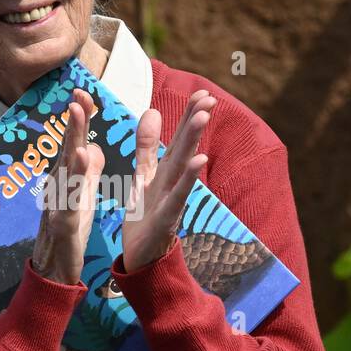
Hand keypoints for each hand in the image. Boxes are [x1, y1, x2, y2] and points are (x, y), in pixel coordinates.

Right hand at [31, 89, 104, 284]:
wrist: (56, 270)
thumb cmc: (69, 231)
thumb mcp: (81, 195)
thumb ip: (86, 170)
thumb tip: (90, 146)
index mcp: (68, 178)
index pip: (74, 142)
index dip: (80, 119)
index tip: (84, 91)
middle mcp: (59, 186)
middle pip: (67, 149)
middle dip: (73, 122)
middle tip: (78, 95)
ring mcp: (57, 203)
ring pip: (65, 170)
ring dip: (71, 143)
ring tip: (78, 116)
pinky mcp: (62, 224)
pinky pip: (68, 201)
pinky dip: (73, 183)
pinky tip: (79, 163)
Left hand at [121, 89, 214, 272]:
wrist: (140, 259)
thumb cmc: (145, 217)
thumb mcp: (143, 176)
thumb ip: (147, 146)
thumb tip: (152, 110)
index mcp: (165, 171)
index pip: (179, 138)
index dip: (189, 115)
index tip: (203, 91)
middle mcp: (172, 183)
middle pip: (185, 148)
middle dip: (195, 122)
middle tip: (209, 97)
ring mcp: (171, 200)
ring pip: (182, 167)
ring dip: (193, 141)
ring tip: (202, 117)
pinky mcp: (166, 219)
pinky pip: (177, 197)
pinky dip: (188, 179)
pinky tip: (198, 161)